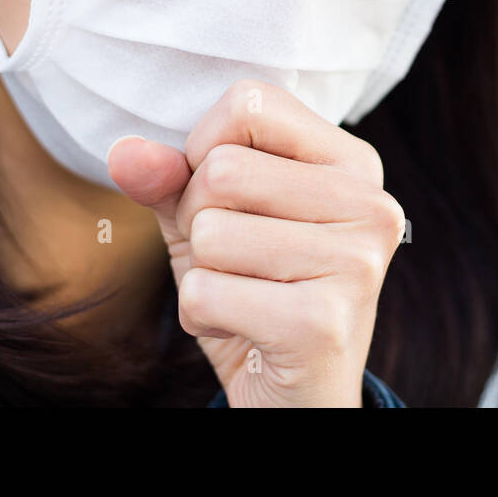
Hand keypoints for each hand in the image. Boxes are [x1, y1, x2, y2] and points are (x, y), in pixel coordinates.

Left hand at [107, 79, 405, 406]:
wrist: (295, 394)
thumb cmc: (254, 288)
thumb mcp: (208, 219)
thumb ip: (169, 177)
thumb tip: (125, 154)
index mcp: (354, 163)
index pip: (250, 103)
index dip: (206, 149)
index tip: (231, 200)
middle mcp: (372, 204)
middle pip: (223, 169)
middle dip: (200, 222)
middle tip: (239, 262)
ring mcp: (356, 264)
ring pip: (211, 234)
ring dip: (202, 275)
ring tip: (246, 296)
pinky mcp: (324, 324)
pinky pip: (206, 294)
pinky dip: (203, 318)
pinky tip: (245, 329)